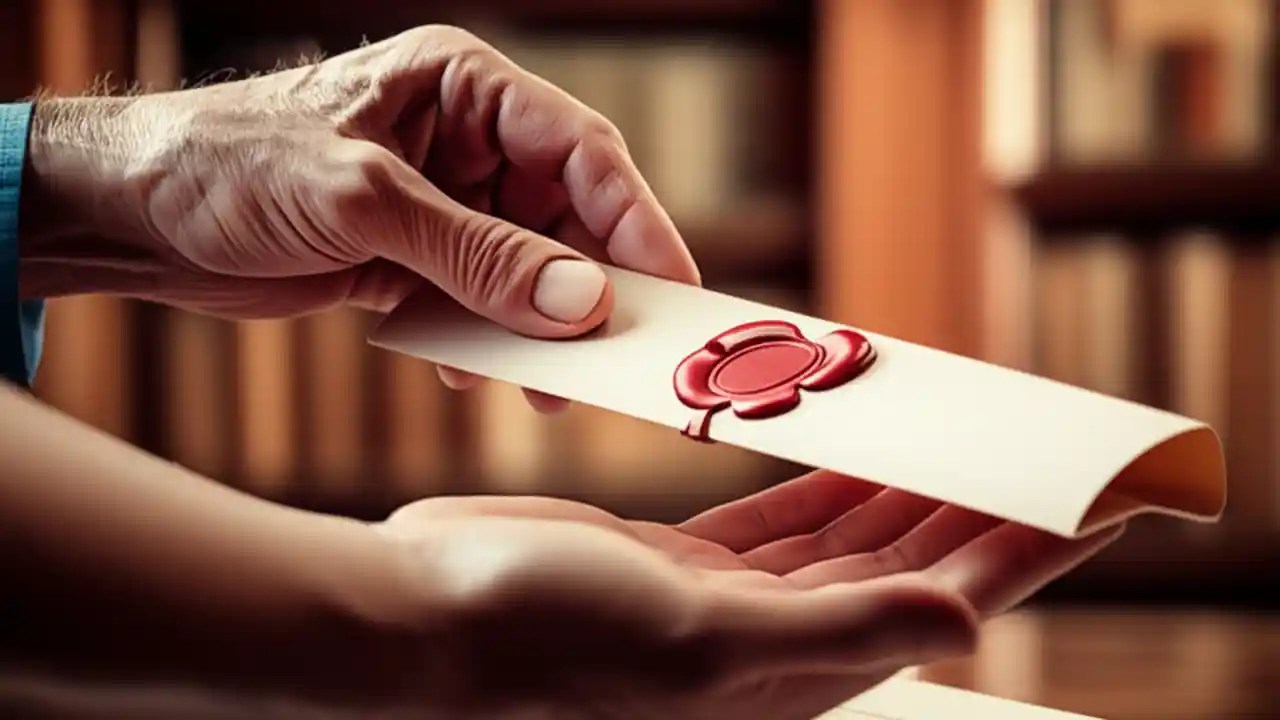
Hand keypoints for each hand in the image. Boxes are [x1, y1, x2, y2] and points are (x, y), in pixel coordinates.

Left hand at [20, 25, 698, 411]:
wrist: (133, 215)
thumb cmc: (232, 166)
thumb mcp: (364, 203)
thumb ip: (478, 255)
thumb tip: (583, 304)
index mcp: (462, 87)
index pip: (581, 150)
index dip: (638, 219)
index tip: (678, 288)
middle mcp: (464, 140)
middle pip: (568, 216)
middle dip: (594, 288)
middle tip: (622, 358)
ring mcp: (441, 203)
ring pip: (529, 270)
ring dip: (542, 329)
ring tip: (549, 389)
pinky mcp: (413, 258)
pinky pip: (479, 302)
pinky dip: (485, 341)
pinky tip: (466, 370)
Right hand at [379, 471, 1123, 718]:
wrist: (426, 616)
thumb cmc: (544, 641)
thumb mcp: (699, 642)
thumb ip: (835, 632)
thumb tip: (964, 623)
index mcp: (795, 674)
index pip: (943, 602)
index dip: (1022, 555)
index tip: (1087, 504)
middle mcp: (775, 645)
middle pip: (908, 565)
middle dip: (974, 508)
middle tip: (1032, 448)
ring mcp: (728, 602)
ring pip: (848, 535)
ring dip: (906, 486)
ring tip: (956, 433)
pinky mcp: (683, 561)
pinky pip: (781, 514)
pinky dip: (825, 478)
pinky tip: (853, 442)